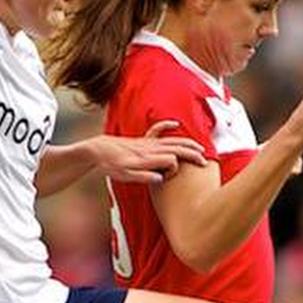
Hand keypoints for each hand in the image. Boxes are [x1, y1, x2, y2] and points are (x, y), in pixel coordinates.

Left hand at [87, 120, 207, 184]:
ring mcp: (146, 142)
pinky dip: (166, 125)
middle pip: (176, 148)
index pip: (172, 160)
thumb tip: (161, 178)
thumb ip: (144, 176)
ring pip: (171, 140)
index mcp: (147, 157)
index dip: (182, 165)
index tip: (192, 170)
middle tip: (205, 160)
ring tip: (200, 148)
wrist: (97, 150)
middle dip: (192, 153)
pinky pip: (157, 130)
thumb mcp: (126, 175)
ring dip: (187, 143)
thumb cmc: (111, 165)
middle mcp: (149, 148)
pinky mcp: (142, 139)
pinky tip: (176, 124)